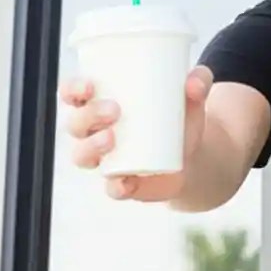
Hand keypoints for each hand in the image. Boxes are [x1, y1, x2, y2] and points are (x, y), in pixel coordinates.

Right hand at [59, 65, 213, 202]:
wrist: (192, 156)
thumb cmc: (178, 115)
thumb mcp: (191, 96)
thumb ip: (198, 82)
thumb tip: (194, 84)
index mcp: (102, 101)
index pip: (73, 94)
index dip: (72, 89)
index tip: (89, 85)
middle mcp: (96, 131)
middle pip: (76, 123)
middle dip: (88, 116)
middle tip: (114, 109)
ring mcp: (106, 160)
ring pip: (82, 156)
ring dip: (91, 147)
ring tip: (112, 139)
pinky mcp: (123, 183)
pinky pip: (111, 188)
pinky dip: (116, 186)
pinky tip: (126, 181)